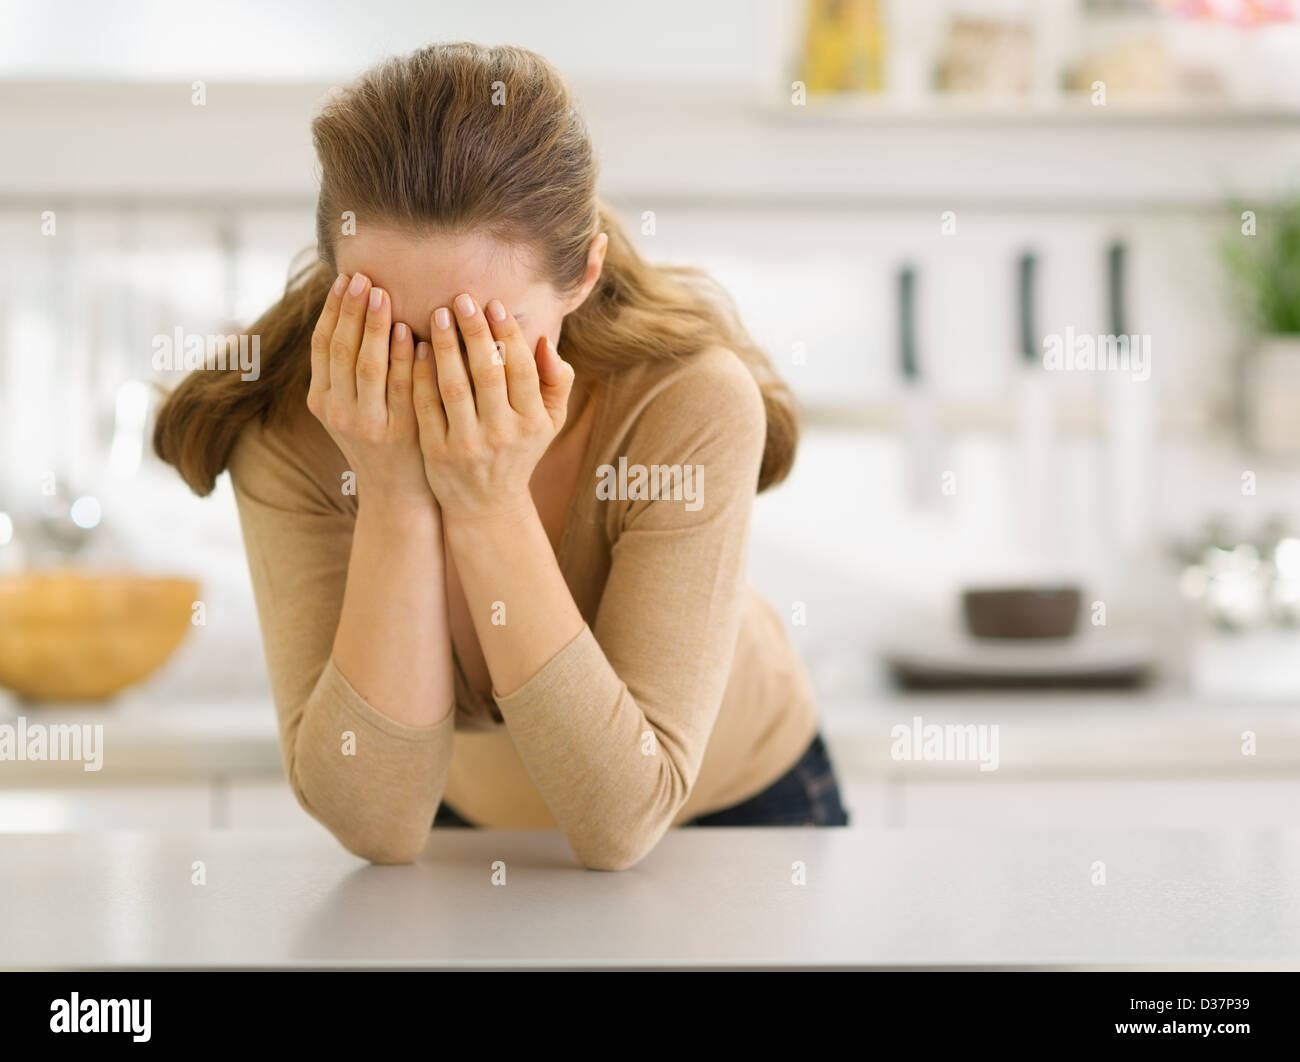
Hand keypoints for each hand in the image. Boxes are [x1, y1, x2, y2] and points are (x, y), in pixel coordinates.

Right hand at [307, 272, 434, 512]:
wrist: (397, 492)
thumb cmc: (380, 439)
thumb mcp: (352, 407)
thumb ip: (349, 368)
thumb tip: (355, 309)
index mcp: (322, 398)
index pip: (322, 345)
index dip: (333, 310)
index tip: (346, 279)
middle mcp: (338, 411)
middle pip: (342, 350)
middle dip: (353, 311)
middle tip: (365, 278)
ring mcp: (367, 423)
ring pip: (368, 367)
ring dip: (376, 328)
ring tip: (385, 296)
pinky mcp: (397, 433)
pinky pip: (401, 388)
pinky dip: (405, 359)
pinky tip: (413, 335)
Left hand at [411, 293, 574, 523]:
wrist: (487, 505)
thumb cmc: (519, 450)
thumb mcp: (550, 422)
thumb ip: (557, 381)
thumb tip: (546, 342)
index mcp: (532, 422)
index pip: (521, 369)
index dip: (507, 334)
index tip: (493, 304)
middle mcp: (502, 433)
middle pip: (487, 373)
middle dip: (474, 332)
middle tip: (460, 298)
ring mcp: (468, 444)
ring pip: (454, 386)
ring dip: (444, 347)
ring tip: (437, 315)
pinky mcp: (437, 452)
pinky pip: (426, 406)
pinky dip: (420, 375)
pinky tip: (415, 347)